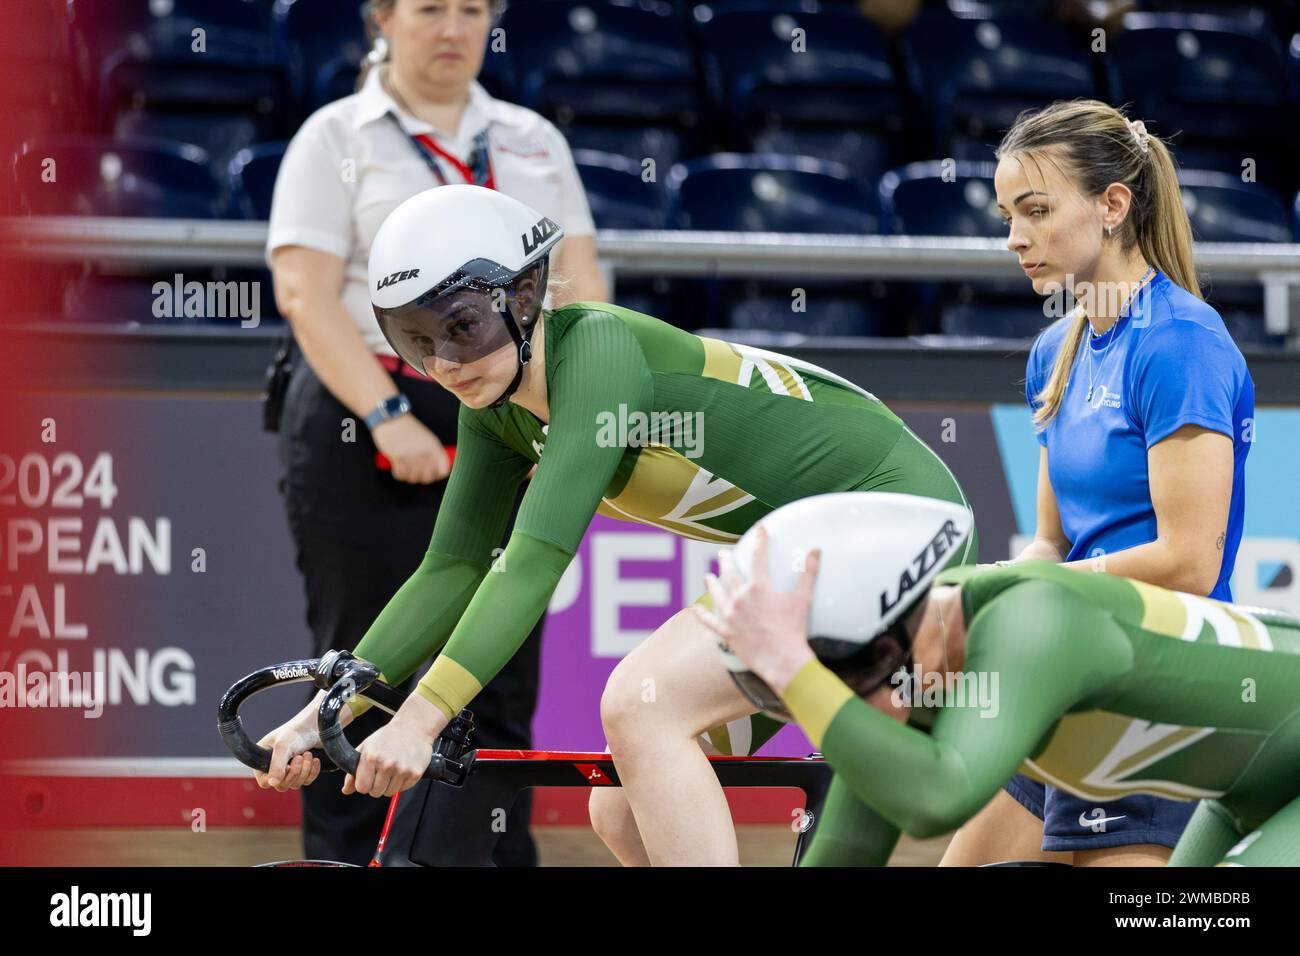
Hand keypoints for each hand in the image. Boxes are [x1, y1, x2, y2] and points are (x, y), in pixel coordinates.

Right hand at [254, 718, 322, 791]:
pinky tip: (315, 759)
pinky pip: (307, 781)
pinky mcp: (303, 771)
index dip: (276, 778)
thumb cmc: (295, 732)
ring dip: (304, 770)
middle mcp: (275, 767)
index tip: (286, 765)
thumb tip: (273, 783)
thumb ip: (276, 765)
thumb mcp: (283, 746)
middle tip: (300, 756)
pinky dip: (312, 771)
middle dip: (294, 772)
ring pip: (295, 784)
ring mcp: (289, 770)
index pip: (264, 782)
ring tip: (308, 754)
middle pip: (282, 785)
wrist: (315, 726)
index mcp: (264, 760)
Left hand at [343, 695, 447, 796]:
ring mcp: (402, 769)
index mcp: (371, 757)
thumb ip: (353, 771)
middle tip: (382, 771)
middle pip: (375, 793)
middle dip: (376, 785)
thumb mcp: (366, 748)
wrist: (413, 727)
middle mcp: (387, 764)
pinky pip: (403, 789)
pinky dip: (401, 782)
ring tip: (393, 769)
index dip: (364, 784)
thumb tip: (346, 791)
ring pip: (389, 793)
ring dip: (389, 785)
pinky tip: (403, 768)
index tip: (368, 776)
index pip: (362, 788)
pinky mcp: (415, 773)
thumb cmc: (387, 737)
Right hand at [371, 414, 449, 483]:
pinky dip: (398, 473)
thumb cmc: (408, 429)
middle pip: (427, 478)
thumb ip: (433, 453)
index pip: (443, 471)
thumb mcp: (427, 438)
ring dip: (408, 476)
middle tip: (415, 472)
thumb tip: (436, 470)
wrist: (391, 419)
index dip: (438, 475)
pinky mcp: (397, 457)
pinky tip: (397, 466)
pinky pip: (400, 475)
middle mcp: (425, 452)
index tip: (432, 474)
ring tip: (405, 467)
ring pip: (413, 478)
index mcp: (434, 447)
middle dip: (421, 477)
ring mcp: (411, 456)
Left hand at [692, 526, 817, 695]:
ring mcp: (730, 616)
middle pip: (729, 574)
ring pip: (716, 594)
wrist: (782, 659)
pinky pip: (710, 621)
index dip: (760, 541)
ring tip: (707, 576)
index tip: (760, 529)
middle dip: (725, 561)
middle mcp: (740, 598)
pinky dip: (702, 614)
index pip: (758, 557)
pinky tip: (696, 609)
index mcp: (758, 587)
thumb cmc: (794, 629)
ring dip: (711, 583)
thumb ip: (809, 573)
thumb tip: (816, 551)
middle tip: (723, 554)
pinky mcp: (726, 632)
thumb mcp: (803, 598)